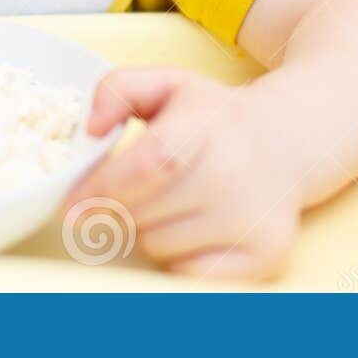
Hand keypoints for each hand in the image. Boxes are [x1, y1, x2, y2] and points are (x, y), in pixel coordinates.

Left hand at [65, 68, 304, 280]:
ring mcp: (254, 219)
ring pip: (159, 247)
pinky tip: (196, 227)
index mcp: (207, 125)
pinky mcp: (267, 256)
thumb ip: (117, 89)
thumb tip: (91, 129)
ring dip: (150, 231)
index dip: (103, 188)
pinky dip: (180, 257)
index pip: (149, 165)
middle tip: (139, 189)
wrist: (286, 142)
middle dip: (121, 208)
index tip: (71, 205)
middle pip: (142, 214)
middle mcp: (235, 173)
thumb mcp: (166, 83)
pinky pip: (188, 274)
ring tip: (175, 202)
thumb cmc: (213, 116)